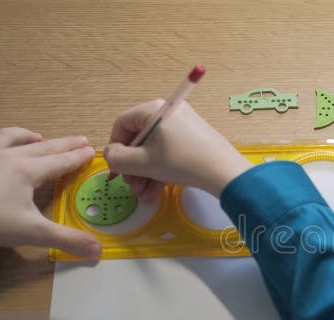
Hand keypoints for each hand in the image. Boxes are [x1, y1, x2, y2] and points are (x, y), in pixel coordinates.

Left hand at [0, 128, 100, 258]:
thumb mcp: (34, 233)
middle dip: (63, 143)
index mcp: (26, 171)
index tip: (89, 150)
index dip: (77, 157)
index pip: (59, 161)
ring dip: (27, 135)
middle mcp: (6, 157)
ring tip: (38, 136)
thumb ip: (68, 239)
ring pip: (9, 137)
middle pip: (42, 146)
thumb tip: (97, 250)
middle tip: (79, 139)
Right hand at [103, 100, 252, 201]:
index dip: (115, 148)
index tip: (117, 169)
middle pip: (139, 139)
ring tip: (143, 195)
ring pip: (154, 150)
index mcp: (154, 110)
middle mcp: (168, 113)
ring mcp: (183, 127)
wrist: (225, 172)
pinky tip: (155, 193)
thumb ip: (118, 159)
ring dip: (145, 174)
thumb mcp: (144, 162)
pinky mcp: (193, 141)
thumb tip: (108, 155)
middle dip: (132, 167)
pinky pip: (169, 154)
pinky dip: (160, 172)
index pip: (122, 124)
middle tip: (132, 187)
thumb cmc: (181, 162)